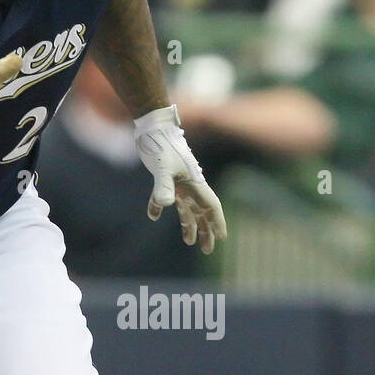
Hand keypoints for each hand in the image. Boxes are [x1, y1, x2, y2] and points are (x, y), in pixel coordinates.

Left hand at [133, 105, 227, 253]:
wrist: (152, 125)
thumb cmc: (160, 144)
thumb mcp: (161, 168)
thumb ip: (163, 186)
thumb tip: (165, 206)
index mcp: (195, 182)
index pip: (211, 206)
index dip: (216, 222)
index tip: (221, 238)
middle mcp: (190, 183)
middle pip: (202, 211)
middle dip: (206, 230)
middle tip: (207, 249)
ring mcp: (178, 180)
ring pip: (187, 207)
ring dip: (189, 224)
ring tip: (190, 241)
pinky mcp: (165, 176)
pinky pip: (166, 196)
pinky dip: (160, 206)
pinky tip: (154, 215)